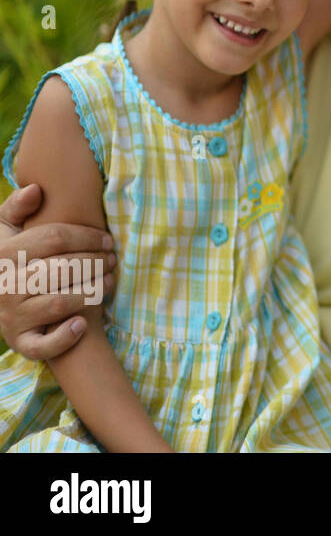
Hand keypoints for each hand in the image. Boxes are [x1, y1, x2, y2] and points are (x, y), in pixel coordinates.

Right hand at [0, 184, 116, 359]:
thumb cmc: (12, 259)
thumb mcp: (6, 230)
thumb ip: (17, 208)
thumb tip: (35, 190)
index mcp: (4, 254)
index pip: (53, 238)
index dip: (87, 236)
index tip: (109, 240)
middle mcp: (5, 285)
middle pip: (62, 269)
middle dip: (96, 263)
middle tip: (114, 260)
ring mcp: (11, 316)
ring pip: (59, 302)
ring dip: (93, 292)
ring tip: (111, 282)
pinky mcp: (20, 342)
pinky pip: (41, 346)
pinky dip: (63, 338)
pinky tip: (82, 324)